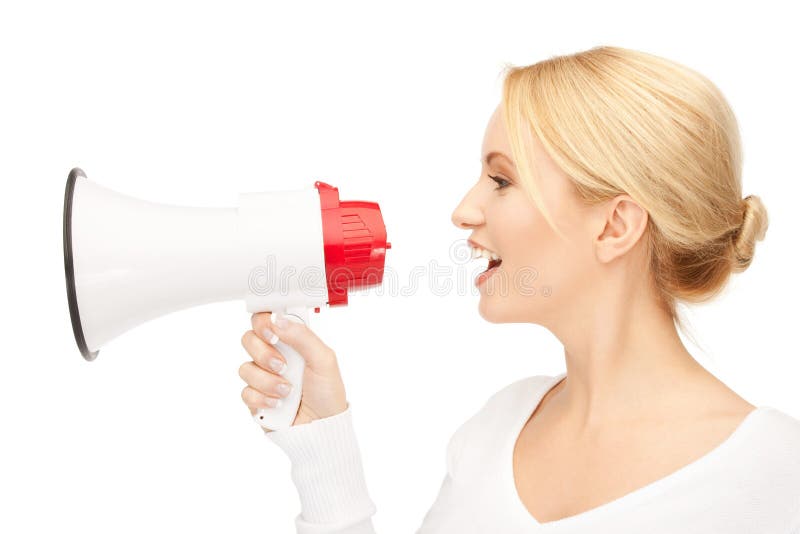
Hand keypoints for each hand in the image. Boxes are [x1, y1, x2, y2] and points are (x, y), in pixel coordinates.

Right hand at [239, 311, 347, 427]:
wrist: (321, 429)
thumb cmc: (327, 393)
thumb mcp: (324, 360)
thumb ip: (303, 337)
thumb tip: (278, 320)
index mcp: (291, 341)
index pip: (267, 319)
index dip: (263, 321)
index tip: (271, 331)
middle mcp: (274, 355)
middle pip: (249, 339)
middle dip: (264, 353)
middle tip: (282, 365)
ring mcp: (263, 377)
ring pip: (245, 368)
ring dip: (268, 381)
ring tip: (288, 391)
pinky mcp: (255, 398)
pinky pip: (245, 392)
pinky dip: (263, 399)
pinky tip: (279, 404)